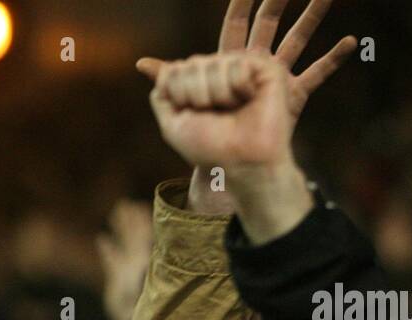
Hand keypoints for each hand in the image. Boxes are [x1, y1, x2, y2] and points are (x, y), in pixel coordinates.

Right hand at [97, 199, 152, 319]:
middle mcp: (139, 263)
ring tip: (118, 211)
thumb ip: (141, 277)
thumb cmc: (138, 311)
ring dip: (121, 228)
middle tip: (128, 203)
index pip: (147, 235)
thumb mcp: (140, 293)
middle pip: (137, 235)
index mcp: (147, 262)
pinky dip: (108, 250)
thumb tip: (142, 263)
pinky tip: (102, 239)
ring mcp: (128, 271)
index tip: (140, 205)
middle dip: (133, 219)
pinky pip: (111, 261)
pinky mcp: (116, 281)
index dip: (144, 220)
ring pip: (125, 244)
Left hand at [139, 0, 355, 214]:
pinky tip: (351, 42)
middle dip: (275, 0)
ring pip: (297, 37)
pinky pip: (317, 72)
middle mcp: (254, 62)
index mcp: (227, 63)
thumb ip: (165, 85)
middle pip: (266, 21)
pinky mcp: (294, 90)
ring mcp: (276, 74)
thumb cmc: (205, 144)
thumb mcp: (176, 114)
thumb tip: (143, 64)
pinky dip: (334, 57)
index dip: (241, 3)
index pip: (235, 24)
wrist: (234, 166)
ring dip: (312, 14)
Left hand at [150, 53, 312, 243]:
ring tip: (234, 109)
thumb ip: (161, 94)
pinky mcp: (266, 67)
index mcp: (200, 82)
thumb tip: (145, 65)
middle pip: (191, 65)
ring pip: (214, 63)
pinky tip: (249, 99)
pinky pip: (237, 64)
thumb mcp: (173, 125)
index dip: (178, 96)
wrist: (241, 163)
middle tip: (216, 115)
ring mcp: (243, 67)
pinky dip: (237, 87)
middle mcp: (220, 71)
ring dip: (218, 94)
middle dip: (196, 95)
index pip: (173, 71)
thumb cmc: (210, 149)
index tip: (194, 117)